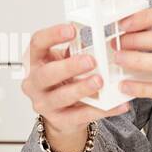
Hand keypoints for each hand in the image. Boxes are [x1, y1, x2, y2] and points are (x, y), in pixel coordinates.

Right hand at [22, 23, 130, 151]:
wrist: (60, 114)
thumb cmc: (62, 81)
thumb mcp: (63, 61)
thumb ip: (74, 50)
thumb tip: (97, 35)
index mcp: (34, 62)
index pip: (37, 44)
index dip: (52, 35)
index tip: (72, 30)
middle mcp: (34, 83)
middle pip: (46, 74)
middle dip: (69, 66)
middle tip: (91, 60)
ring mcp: (44, 104)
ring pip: (62, 97)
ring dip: (82, 88)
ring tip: (99, 81)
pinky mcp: (59, 121)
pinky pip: (81, 115)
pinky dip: (102, 110)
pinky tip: (118, 104)